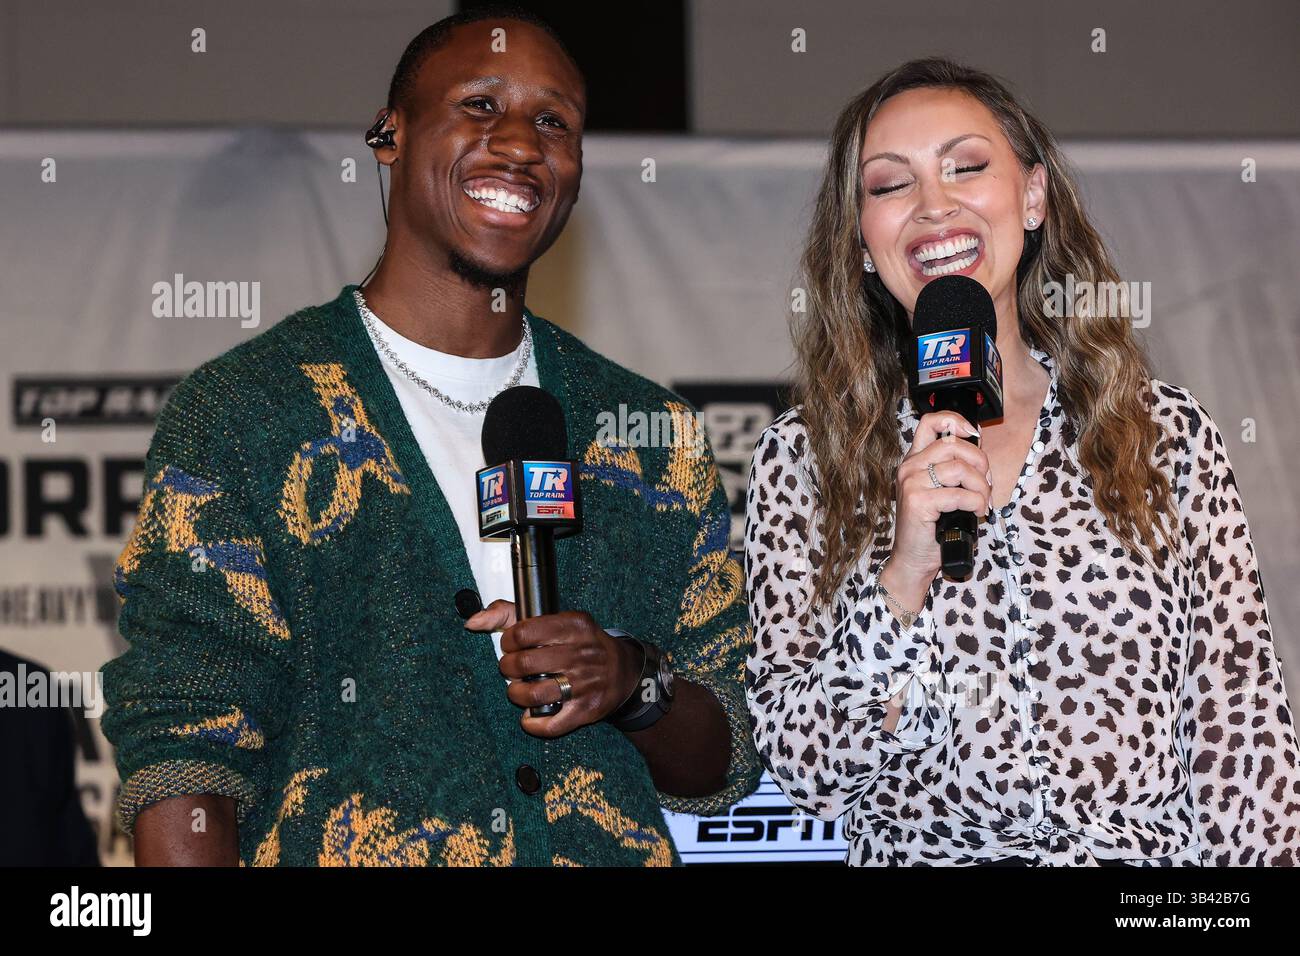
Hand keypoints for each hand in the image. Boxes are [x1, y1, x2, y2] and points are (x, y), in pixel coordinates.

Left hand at [464, 601, 641, 737]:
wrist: (623, 672)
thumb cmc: (578, 644)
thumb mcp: (554, 620)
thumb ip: (509, 613)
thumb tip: (472, 621)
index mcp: (574, 625)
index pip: (524, 632)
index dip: (508, 642)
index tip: (510, 646)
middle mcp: (582, 653)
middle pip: (525, 664)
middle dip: (508, 668)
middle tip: (511, 669)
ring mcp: (585, 683)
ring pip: (534, 694)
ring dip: (516, 694)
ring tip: (518, 690)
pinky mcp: (586, 710)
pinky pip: (551, 725)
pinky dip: (532, 723)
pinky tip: (529, 716)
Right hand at [891, 411, 991, 581]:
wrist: (913, 559)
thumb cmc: (931, 528)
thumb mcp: (941, 491)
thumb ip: (953, 470)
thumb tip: (981, 458)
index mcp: (914, 460)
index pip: (930, 422)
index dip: (955, 421)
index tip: (973, 433)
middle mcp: (909, 467)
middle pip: (954, 445)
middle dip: (980, 463)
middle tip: (986, 484)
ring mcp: (911, 483)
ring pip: (960, 468)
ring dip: (981, 487)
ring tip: (982, 502)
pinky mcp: (918, 501)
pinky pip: (959, 494)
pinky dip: (976, 503)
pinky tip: (976, 513)